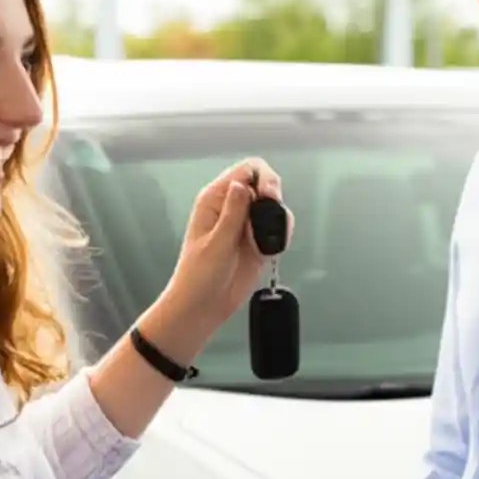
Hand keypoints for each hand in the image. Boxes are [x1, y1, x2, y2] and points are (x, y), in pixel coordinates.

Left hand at [144, 157, 293, 357]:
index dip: (264, 178)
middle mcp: (231, 207)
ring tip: (267, 241)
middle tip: (273, 221)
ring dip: (278, 219)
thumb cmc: (198, 276)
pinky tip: (271, 249)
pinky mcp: (257, 241)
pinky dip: (281, 235)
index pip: (246, 170)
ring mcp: (245, 224)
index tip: (270, 197)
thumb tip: (241, 184)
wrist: (202, 307)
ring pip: (273, 206)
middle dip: (274, 197)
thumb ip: (232, 213)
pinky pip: (277, 228)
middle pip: (264, 183)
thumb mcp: (216, 244)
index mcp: (215, 200)